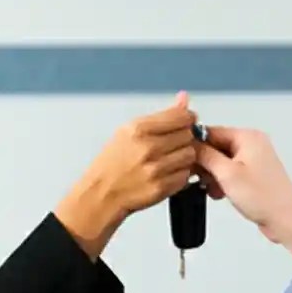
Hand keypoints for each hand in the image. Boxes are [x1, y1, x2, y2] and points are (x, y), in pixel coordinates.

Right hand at [55, 93, 197, 258]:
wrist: (101, 193)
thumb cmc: (113, 162)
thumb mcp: (130, 131)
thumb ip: (162, 115)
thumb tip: (184, 98)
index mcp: (139, 129)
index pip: (181, 116)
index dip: (187, 118)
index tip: (186, 122)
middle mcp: (148, 147)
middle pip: (188, 135)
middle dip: (185, 138)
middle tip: (173, 144)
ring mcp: (155, 168)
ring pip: (190, 155)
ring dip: (184, 157)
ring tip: (169, 159)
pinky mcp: (161, 187)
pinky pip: (185, 175)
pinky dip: (180, 174)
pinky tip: (166, 173)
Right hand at [194, 126, 291, 260]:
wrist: (284, 219)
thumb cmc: (263, 197)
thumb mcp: (227, 174)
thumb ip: (206, 156)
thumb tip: (191, 145)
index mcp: (248, 137)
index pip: (212, 131)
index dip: (196, 144)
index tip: (183, 157)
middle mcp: (252, 144)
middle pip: (217, 146)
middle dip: (205, 163)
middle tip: (197, 178)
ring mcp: (254, 159)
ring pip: (222, 161)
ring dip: (213, 175)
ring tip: (212, 189)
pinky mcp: (254, 174)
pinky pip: (231, 171)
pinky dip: (223, 181)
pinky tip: (220, 193)